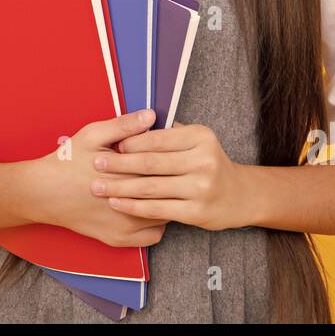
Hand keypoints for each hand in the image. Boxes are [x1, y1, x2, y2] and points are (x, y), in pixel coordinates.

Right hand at [27, 109, 169, 247]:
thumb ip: (124, 126)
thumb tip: (151, 115)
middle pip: (170, 193)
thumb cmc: (68, 161)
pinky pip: (153, 236)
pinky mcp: (119, 240)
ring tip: (167, 188)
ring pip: (165, 215)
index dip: (176, 158)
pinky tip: (150, 208)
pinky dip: (156, 223)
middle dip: (176, 180)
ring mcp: (126, 227)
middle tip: (177, 170)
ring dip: (168, 202)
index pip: (168, 168)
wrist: (43, 193)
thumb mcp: (93, 135)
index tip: (177, 152)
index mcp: (127, 175)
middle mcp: (130, 206)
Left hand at [92, 122, 249, 230]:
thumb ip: (170, 133)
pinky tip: (117, 203)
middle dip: (119, 164)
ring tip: (99, 185)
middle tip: (96, 164)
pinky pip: (158, 209)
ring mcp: (201, 188)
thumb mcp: (197, 140)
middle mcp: (203, 161)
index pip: (158, 139)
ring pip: (151, 187)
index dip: (131, 142)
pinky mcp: (197, 212)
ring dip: (120, 187)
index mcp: (200, 137)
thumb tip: (135, 123)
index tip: (110, 146)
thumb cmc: (207, 163)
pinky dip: (134, 206)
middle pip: (151, 163)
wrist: (238, 196)